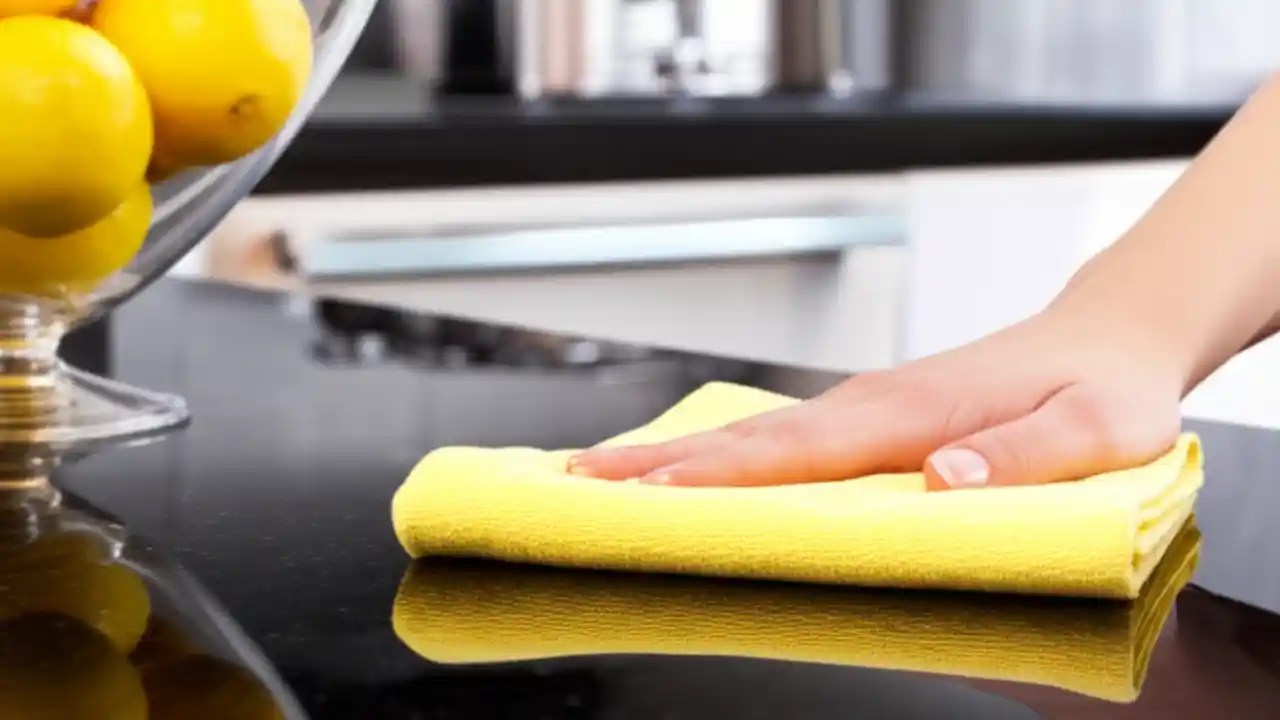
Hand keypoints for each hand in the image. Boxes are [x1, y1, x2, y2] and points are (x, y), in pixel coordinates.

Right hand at [568, 309, 1184, 489]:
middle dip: (659, 463)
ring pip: (750, 437)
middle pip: (746, 439)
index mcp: (909, 414)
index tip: (649, 494)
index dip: (719, 477)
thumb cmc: (1103, 389)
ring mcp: (862, 408)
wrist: (1105, 337)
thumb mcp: (1096, 432)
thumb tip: (941, 478)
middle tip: (580, 483)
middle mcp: (870, 405)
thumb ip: (1024, 456)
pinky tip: (689, 472)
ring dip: (672, 458)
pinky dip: (718, 458)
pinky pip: (777, 442)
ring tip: (602, 475)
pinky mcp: (866, 418)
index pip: (796, 451)